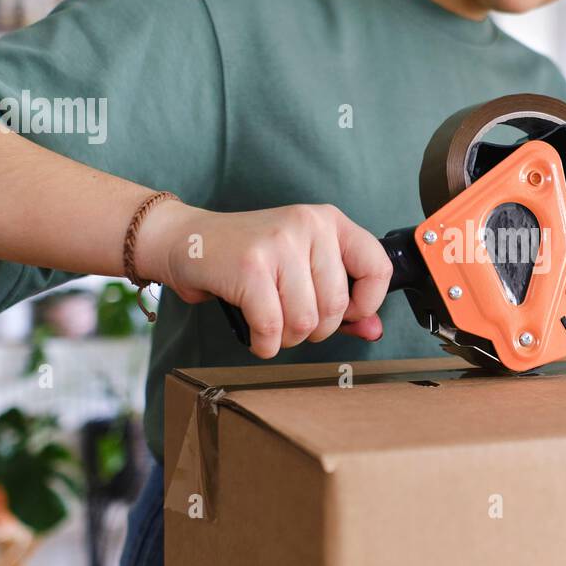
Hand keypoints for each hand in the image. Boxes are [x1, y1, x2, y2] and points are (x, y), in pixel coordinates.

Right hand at [135, 201, 392, 358]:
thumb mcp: (302, 269)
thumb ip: (343, 300)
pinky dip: (264, 344)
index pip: (378, 266)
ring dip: (287, 339)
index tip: (348, 315)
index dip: (368, 303)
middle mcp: (309, 225)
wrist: (187, 241)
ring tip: (271, 325)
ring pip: (305, 321)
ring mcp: (279, 244)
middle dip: (315, 330)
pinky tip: (257, 336)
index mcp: (329, 221)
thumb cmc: (249, 259)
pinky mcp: (250, 267)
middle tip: (291, 321)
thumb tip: (375, 330)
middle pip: (337, 306)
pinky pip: (272, 327)